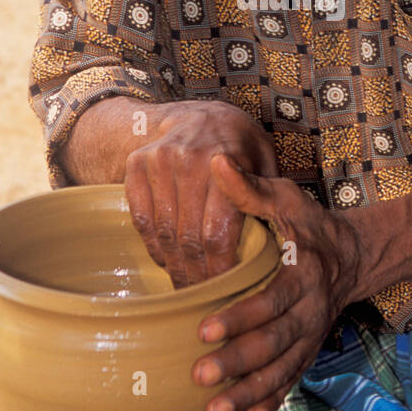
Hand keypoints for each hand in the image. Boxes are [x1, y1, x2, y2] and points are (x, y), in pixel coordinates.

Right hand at [124, 101, 278, 286]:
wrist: (196, 113)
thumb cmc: (240, 145)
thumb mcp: (265, 162)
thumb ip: (265, 199)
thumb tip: (274, 248)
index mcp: (228, 161)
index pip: (217, 232)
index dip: (219, 268)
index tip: (224, 290)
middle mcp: (190, 158)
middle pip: (188, 237)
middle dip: (195, 274)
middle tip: (202, 297)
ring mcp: (159, 160)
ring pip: (163, 231)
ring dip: (174, 265)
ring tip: (185, 286)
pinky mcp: (137, 165)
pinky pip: (141, 218)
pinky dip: (153, 245)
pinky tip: (166, 259)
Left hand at [192, 153, 362, 410]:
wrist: (351, 256)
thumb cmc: (308, 225)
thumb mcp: (284, 199)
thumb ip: (249, 188)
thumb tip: (215, 161)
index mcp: (301, 274)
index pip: (269, 300)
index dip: (238, 317)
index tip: (203, 329)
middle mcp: (309, 311)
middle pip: (273, 343)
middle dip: (236, 362)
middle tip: (200, 375)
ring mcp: (310, 336)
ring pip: (279, 370)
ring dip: (247, 392)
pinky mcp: (307, 351)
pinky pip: (291, 381)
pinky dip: (271, 401)